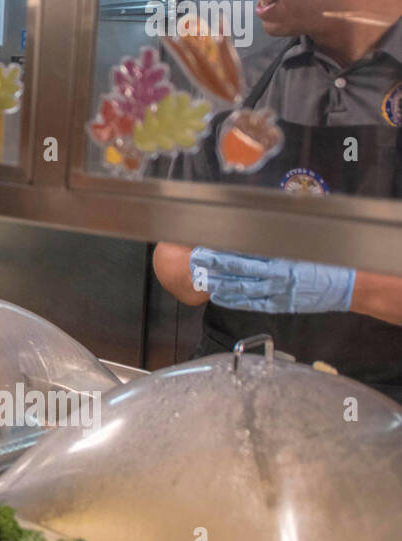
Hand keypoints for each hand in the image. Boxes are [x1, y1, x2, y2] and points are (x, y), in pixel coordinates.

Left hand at [189, 247, 355, 313]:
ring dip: (218, 284)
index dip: (219, 253)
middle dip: (213, 267)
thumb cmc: (322, 261)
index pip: (241, 255)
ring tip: (201, 279)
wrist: (346, 284)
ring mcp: (276, 293)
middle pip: (236, 272)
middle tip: (194, 262)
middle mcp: (275, 276)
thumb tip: (245, 235)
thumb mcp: (297, 246)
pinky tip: (219, 297)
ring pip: (240, 289)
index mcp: (278, 259)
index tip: (203, 248)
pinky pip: (251, 304)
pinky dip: (233, 300)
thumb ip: (271, 243)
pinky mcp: (279, 305)